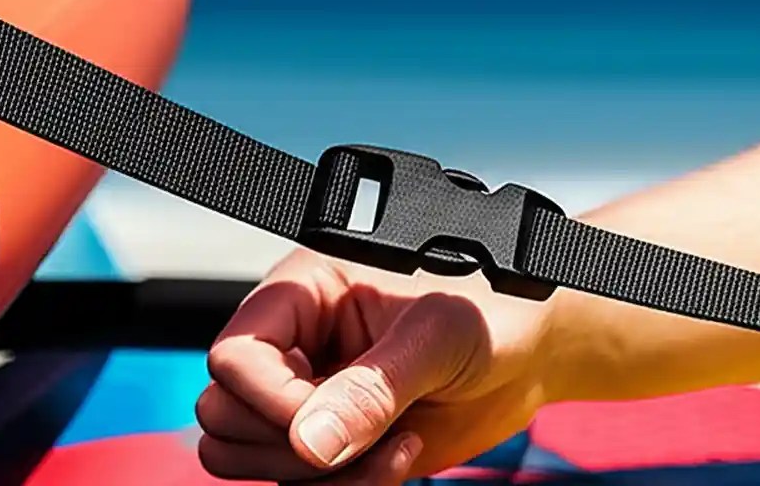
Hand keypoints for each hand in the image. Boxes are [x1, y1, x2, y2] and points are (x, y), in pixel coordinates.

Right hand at [196, 248, 561, 483]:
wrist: (537, 349)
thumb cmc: (495, 308)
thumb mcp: (439, 333)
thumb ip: (374, 385)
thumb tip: (309, 443)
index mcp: (304, 292)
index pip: (233, 353)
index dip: (266, 397)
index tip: (325, 420)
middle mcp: (295, 346)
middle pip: (223, 414)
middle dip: (284, 445)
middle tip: (359, 438)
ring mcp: (310, 399)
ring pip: (250, 459)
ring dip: (315, 477)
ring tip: (390, 449)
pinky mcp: (336, 444)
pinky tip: (403, 456)